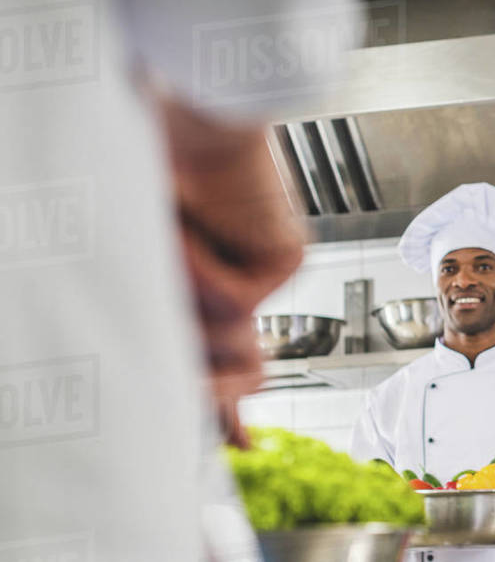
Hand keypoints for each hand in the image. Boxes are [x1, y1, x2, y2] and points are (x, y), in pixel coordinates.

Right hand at [159, 96, 304, 442]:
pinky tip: (187, 227)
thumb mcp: (138, 271)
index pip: (224, 365)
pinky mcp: (288, 260)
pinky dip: (197, 269)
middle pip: (240, 374)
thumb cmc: (141, 172)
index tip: (237, 449)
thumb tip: (181, 394)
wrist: (170, 111)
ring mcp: (265, 275)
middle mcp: (239, 289)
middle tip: (196, 399)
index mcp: (205, 292)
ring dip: (185, 310)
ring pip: (232, 344)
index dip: (225, 412)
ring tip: (167, 254)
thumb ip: (158, 322)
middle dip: (210, 392)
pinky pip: (236, 301)